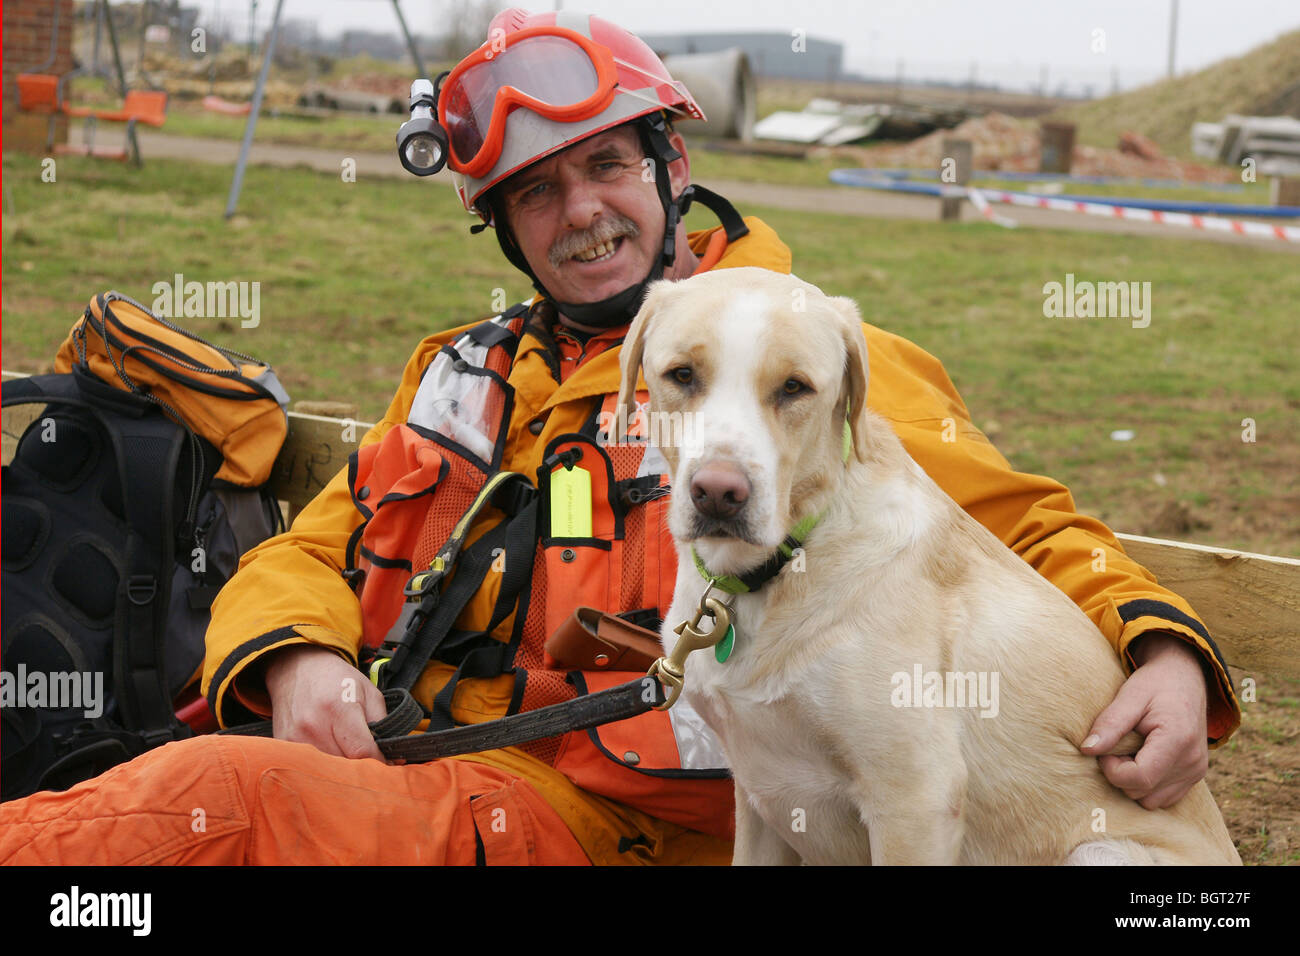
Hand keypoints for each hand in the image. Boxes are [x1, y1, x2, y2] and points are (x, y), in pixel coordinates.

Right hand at [264, 644, 387, 760]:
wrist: (297, 668)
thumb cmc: (336, 679)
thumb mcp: (369, 691)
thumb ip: (382, 723)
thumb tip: (392, 756)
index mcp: (338, 708)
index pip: (362, 751)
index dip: (378, 762)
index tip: (387, 763)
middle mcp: (313, 725)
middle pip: (344, 765)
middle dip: (361, 767)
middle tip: (370, 759)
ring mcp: (295, 737)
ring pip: (327, 770)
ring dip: (342, 768)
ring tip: (348, 752)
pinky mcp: (283, 744)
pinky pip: (309, 766)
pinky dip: (322, 765)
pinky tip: (329, 750)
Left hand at [1080, 633, 1208, 809]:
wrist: (1184, 678)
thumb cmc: (1155, 683)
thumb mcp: (1129, 696)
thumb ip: (1109, 724)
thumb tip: (1086, 749)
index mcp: (1178, 740)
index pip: (1139, 777)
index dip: (1112, 769)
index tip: (1104, 748)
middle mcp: (1192, 762)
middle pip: (1141, 791)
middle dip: (1120, 773)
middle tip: (1116, 745)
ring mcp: (1195, 772)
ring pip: (1150, 800)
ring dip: (1132, 782)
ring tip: (1129, 751)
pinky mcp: (1194, 776)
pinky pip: (1163, 797)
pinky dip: (1147, 785)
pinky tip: (1142, 759)